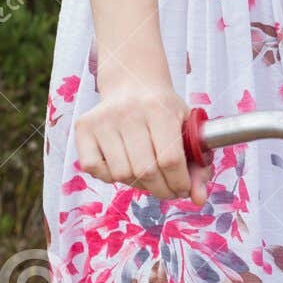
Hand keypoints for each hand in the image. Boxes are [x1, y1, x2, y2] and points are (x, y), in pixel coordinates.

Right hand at [75, 77, 211, 206]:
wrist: (133, 82)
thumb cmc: (164, 111)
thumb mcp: (187, 128)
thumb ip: (197, 165)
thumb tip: (199, 200)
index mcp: (159, 109)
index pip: (170, 159)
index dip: (179, 182)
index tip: (183, 188)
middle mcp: (128, 112)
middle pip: (145, 171)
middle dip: (160, 189)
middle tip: (167, 188)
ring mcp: (103, 120)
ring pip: (121, 174)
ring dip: (136, 183)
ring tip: (145, 173)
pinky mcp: (83, 127)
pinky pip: (94, 168)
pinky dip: (109, 175)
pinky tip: (121, 164)